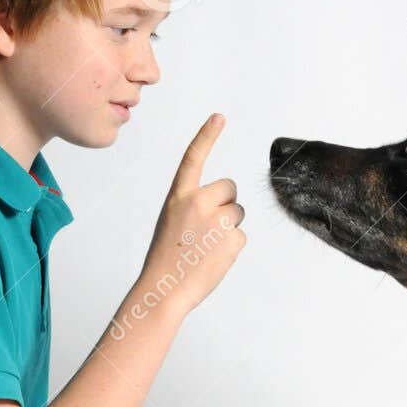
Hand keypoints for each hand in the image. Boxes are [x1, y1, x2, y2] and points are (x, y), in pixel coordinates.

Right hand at [138, 115, 245, 315]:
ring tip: (206, 247)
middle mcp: (198, 202)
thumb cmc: (166, 258)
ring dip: (228, 227)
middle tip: (206, 229)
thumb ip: (193, 206)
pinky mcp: (232, 239)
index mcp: (178, 196)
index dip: (207, 136)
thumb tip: (223, 206)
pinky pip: (241, 236)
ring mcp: (217, 220)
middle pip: (229, 188)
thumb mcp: (172, 221)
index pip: (194, 158)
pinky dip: (231, 247)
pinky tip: (213, 258)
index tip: (219, 117)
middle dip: (225, 204)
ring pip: (237, 213)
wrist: (165, 288)